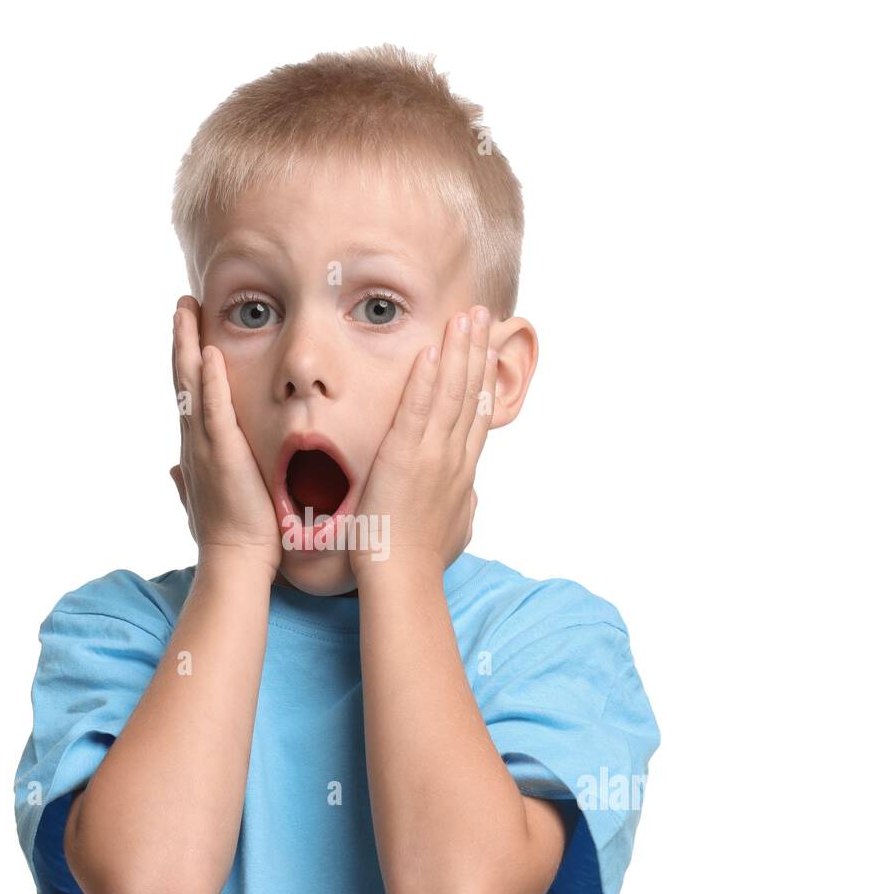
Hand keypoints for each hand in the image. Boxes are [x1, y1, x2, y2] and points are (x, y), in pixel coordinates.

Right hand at [169, 296, 281, 579]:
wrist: (235, 560)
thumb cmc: (226, 535)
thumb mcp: (205, 502)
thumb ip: (187, 482)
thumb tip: (170, 471)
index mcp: (195, 448)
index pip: (188, 394)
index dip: (184, 359)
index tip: (186, 328)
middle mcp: (194, 441)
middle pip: (183, 378)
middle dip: (181, 338)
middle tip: (182, 302)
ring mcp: (205, 445)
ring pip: (191, 385)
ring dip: (187, 345)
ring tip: (186, 310)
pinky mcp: (223, 454)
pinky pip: (215, 409)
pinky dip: (211, 380)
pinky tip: (210, 352)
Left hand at [349, 305, 496, 579]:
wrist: (403, 578)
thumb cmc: (419, 562)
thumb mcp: (453, 531)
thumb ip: (462, 507)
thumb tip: (470, 499)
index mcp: (462, 473)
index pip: (478, 415)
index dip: (485, 379)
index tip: (489, 350)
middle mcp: (453, 458)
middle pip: (471, 393)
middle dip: (477, 350)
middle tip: (482, 315)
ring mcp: (432, 456)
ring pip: (451, 393)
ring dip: (459, 351)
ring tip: (465, 317)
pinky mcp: (404, 457)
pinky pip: (418, 410)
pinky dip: (426, 380)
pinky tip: (432, 351)